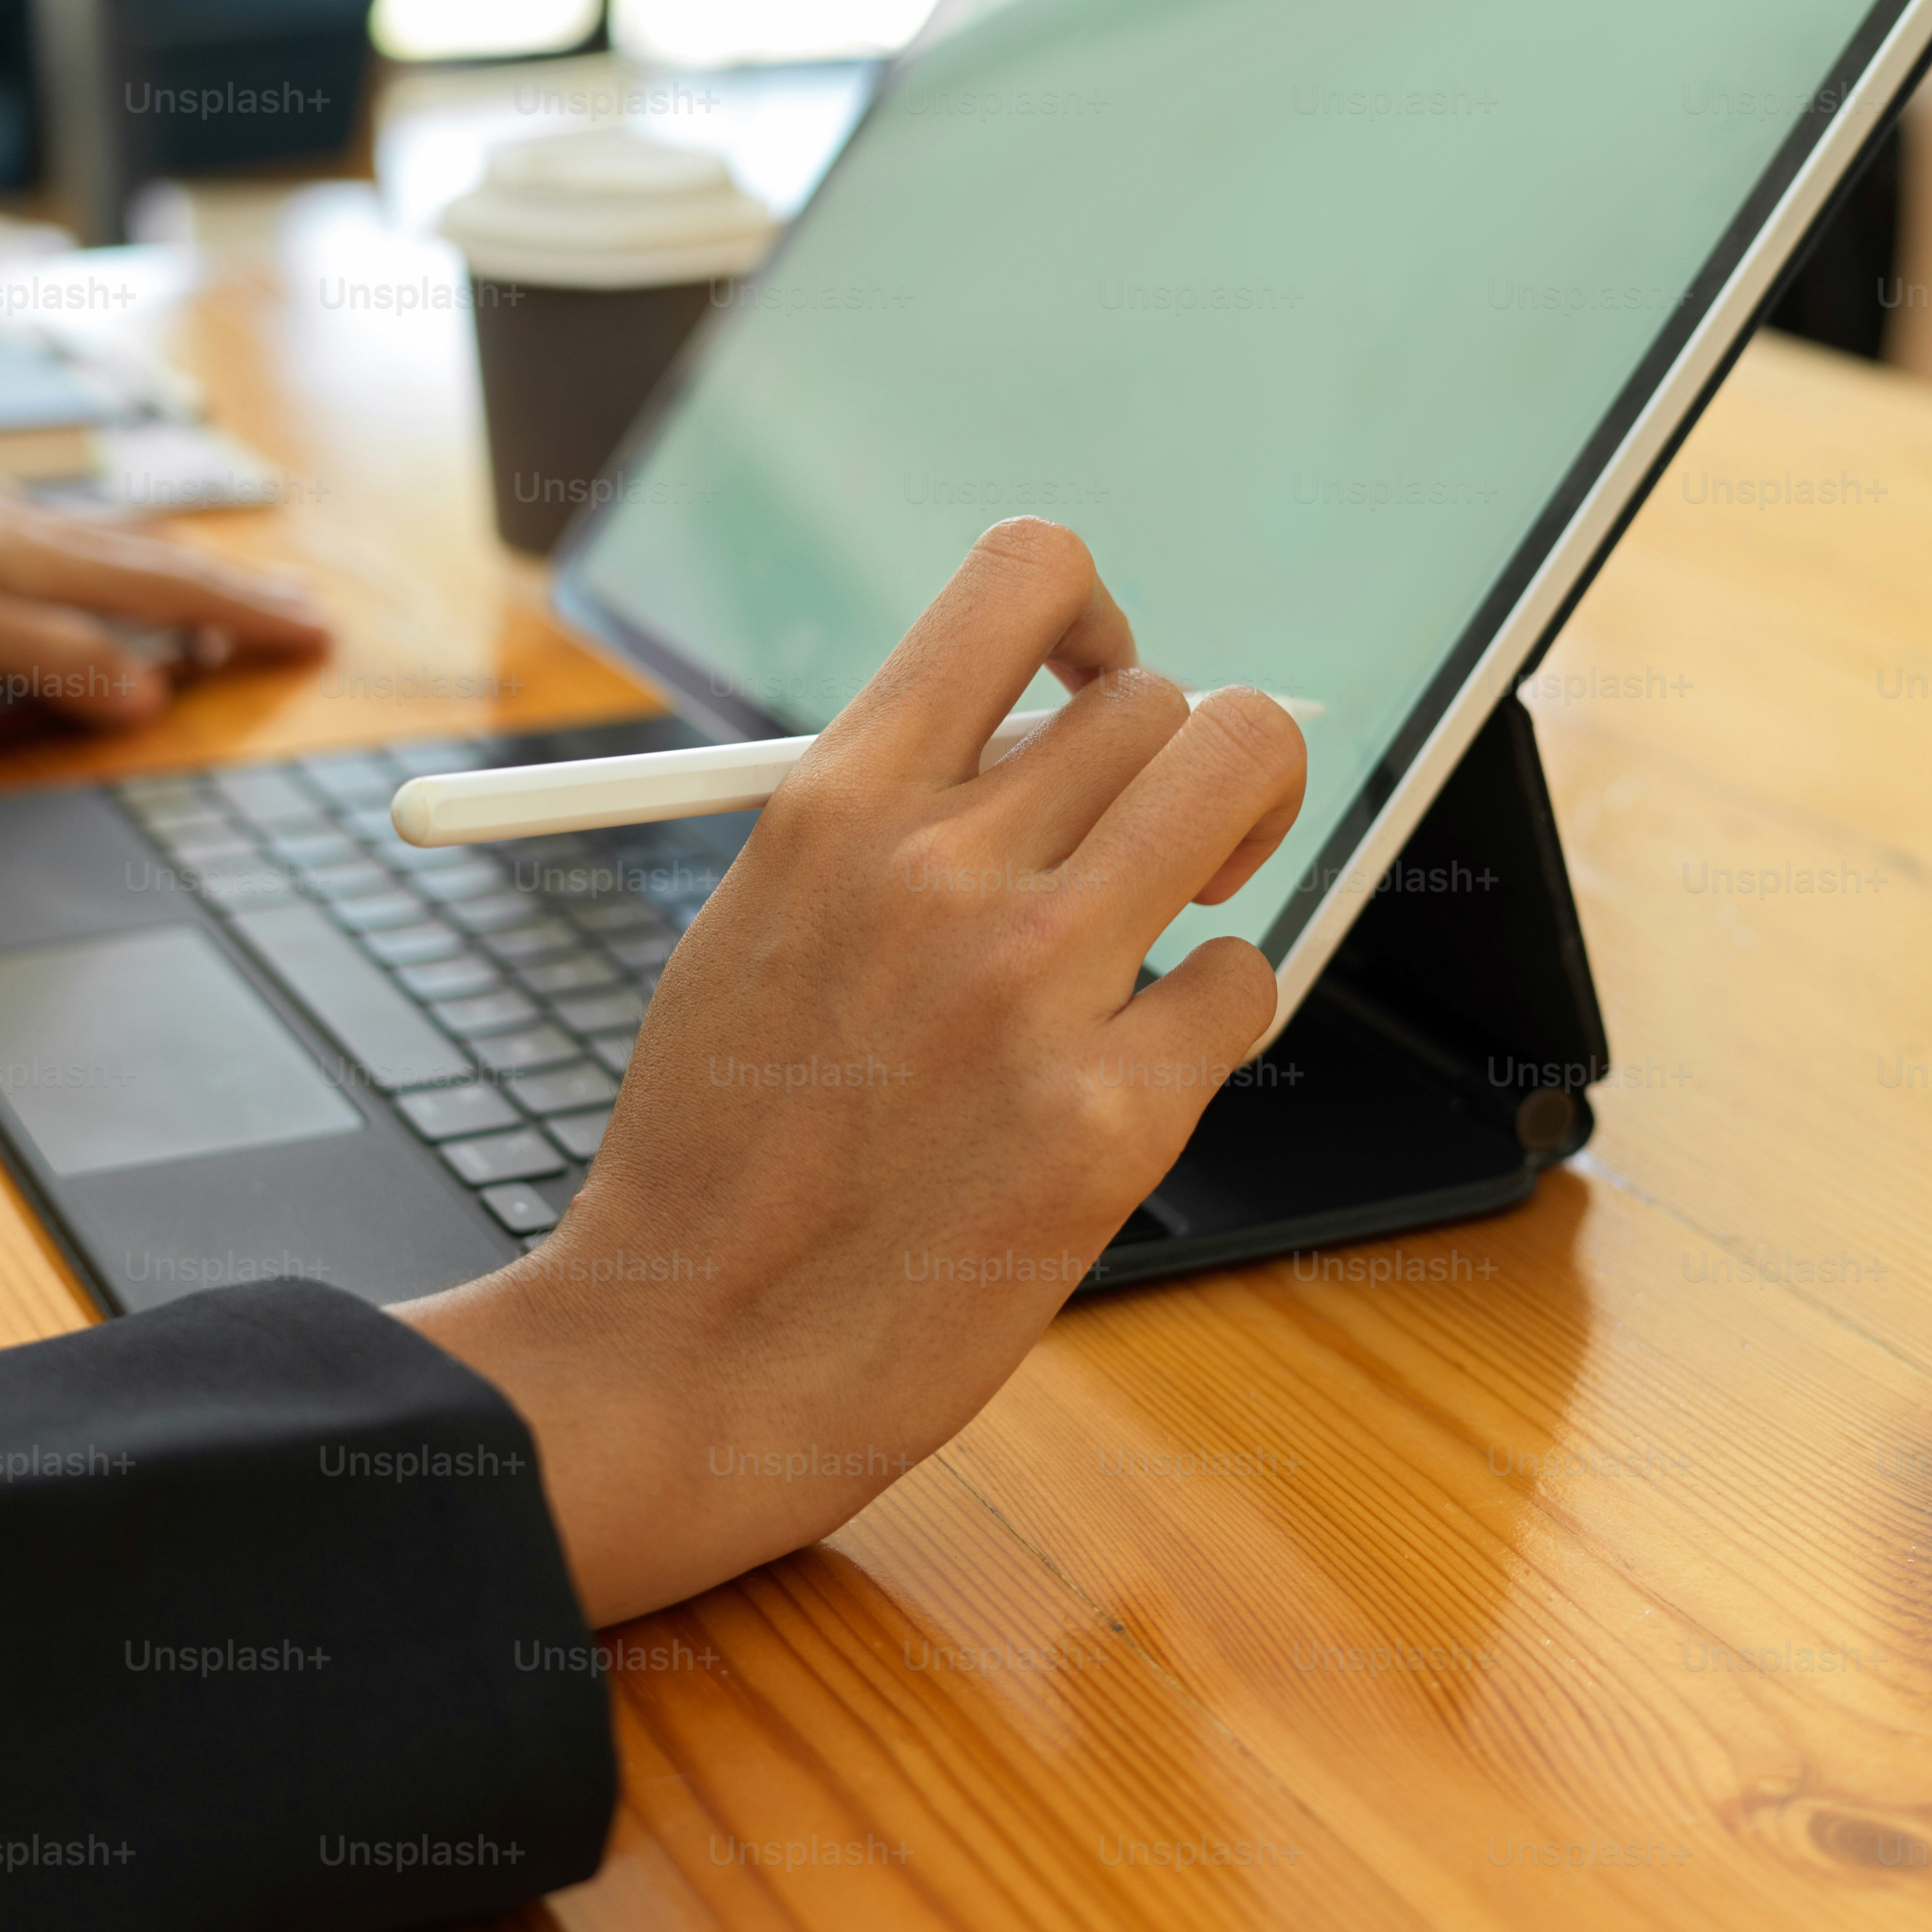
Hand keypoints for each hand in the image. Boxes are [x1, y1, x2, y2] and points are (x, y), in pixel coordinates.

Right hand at [400, 518, 1304, 1624]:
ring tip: (1168, 916)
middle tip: (1154, 841)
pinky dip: (1207, 1013)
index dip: (1094, 617)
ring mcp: (1036, 992)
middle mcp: (943, 872)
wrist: (689, 1352)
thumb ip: (883, 821)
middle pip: (1166, 702)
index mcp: (837, 806)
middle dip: (1177, 762)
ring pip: (1235, 788)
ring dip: (1224, 843)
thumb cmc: (718, 1150)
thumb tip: (1026, 749)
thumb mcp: (759, 923)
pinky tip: (1133, 1063)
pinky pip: (1242, 982)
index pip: (1023, 579)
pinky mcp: (1111, 1120)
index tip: (1091, 684)